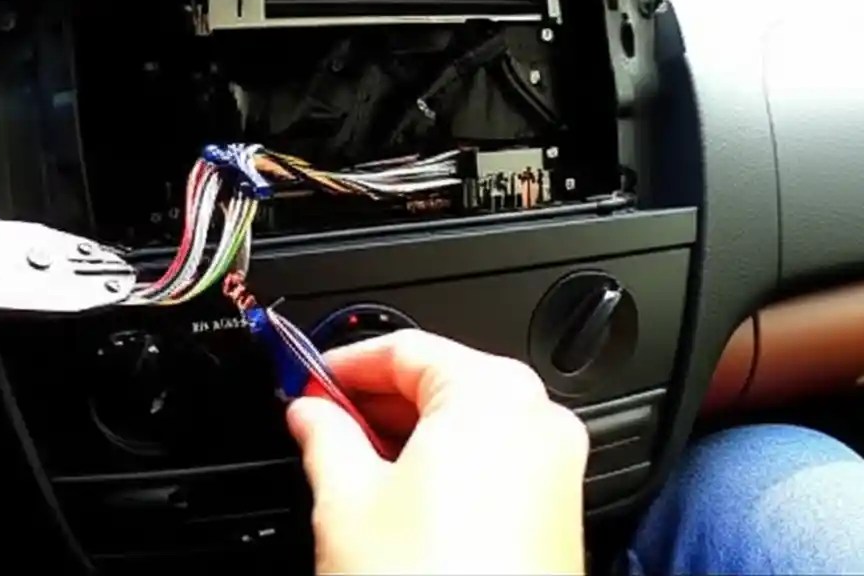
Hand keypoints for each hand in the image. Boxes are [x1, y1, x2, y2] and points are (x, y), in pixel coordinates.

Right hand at [287, 330, 588, 574]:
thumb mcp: (348, 502)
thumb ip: (324, 437)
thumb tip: (309, 413)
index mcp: (490, 394)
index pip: (404, 348)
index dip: (343, 363)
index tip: (307, 382)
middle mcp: (537, 421)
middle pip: (442, 382)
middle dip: (375, 403)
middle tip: (320, 425)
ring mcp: (554, 470)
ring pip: (469, 425)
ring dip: (408, 437)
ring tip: (350, 467)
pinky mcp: (556, 515)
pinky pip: (494, 464)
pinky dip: (445, 468)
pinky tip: (399, 501)